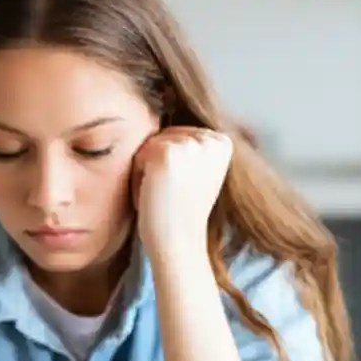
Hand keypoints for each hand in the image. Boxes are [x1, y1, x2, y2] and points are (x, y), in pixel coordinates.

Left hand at [132, 126, 233, 259]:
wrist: (179, 245)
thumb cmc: (181, 214)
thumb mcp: (198, 173)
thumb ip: (192, 148)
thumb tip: (169, 116)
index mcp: (223, 141)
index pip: (178, 135)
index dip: (174, 166)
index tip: (184, 191)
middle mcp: (210, 139)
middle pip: (163, 136)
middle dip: (159, 166)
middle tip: (172, 196)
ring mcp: (188, 144)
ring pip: (149, 145)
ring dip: (148, 173)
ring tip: (164, 196)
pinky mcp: (166, 153)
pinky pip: (137, 155)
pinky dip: (138, 178)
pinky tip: (154, 196)